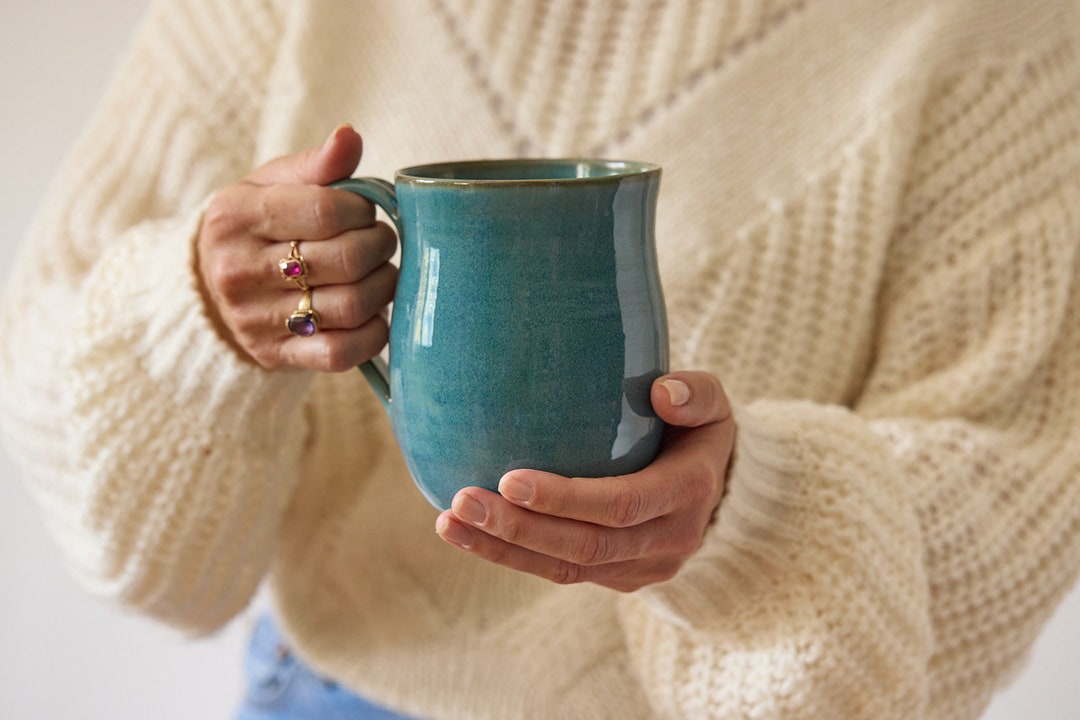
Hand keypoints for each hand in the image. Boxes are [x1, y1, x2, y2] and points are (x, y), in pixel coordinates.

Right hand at [196, 125, 397, 371]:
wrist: (209, 292)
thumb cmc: (256, 228)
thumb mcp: (271, 185)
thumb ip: (316, 164)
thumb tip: (350, 136)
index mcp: (236, 217)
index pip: (324, 211)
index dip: (362, 210)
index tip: (364, 211)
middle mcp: (240, 271)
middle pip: (346, 259)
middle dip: (380, 246)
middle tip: (380, 241)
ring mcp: (257, 319)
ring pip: (352, 305)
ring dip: (384, 286)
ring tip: (380, 273)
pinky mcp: (277, 356)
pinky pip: (342, 352)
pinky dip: (373, 332)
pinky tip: (373, 314)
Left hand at [435, 371, 734, 591]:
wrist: (724, 494)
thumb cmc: (703, 432)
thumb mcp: (714, 404)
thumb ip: (696, 393)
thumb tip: (662, 391)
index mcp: (687, 493)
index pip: (621, 505)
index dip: (565, 498)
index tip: (509, 478)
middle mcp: (666, 541)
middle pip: (585, 545)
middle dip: (519, 529)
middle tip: (462, 501)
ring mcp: (641, 567)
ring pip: (566, 567)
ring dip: (503, 549)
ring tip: (449, 523)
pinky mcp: (617, 577)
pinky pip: (561, 572)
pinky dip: (512, 556)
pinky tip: (468, 534)